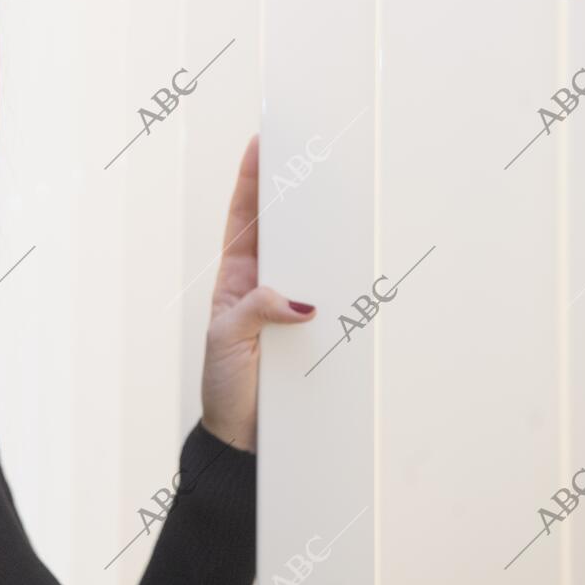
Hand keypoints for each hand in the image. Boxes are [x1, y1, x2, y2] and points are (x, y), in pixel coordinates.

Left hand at [200, 133, 315, 453]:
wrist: (243, 440)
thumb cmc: (225, 387)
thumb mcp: (228, 342)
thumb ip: (256, 313)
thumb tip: (298, 300)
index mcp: (234, 280)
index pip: (243, 220)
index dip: (252, 182)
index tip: (261, 143)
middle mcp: (263, 287)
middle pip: (282, 231)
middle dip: (295, 193)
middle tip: (311, 154)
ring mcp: (289, 308)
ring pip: (311, 261)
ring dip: (323, 235)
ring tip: (339, 198)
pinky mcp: (312, 332)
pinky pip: (332, 299)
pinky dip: (345, 281)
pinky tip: (359, 263)